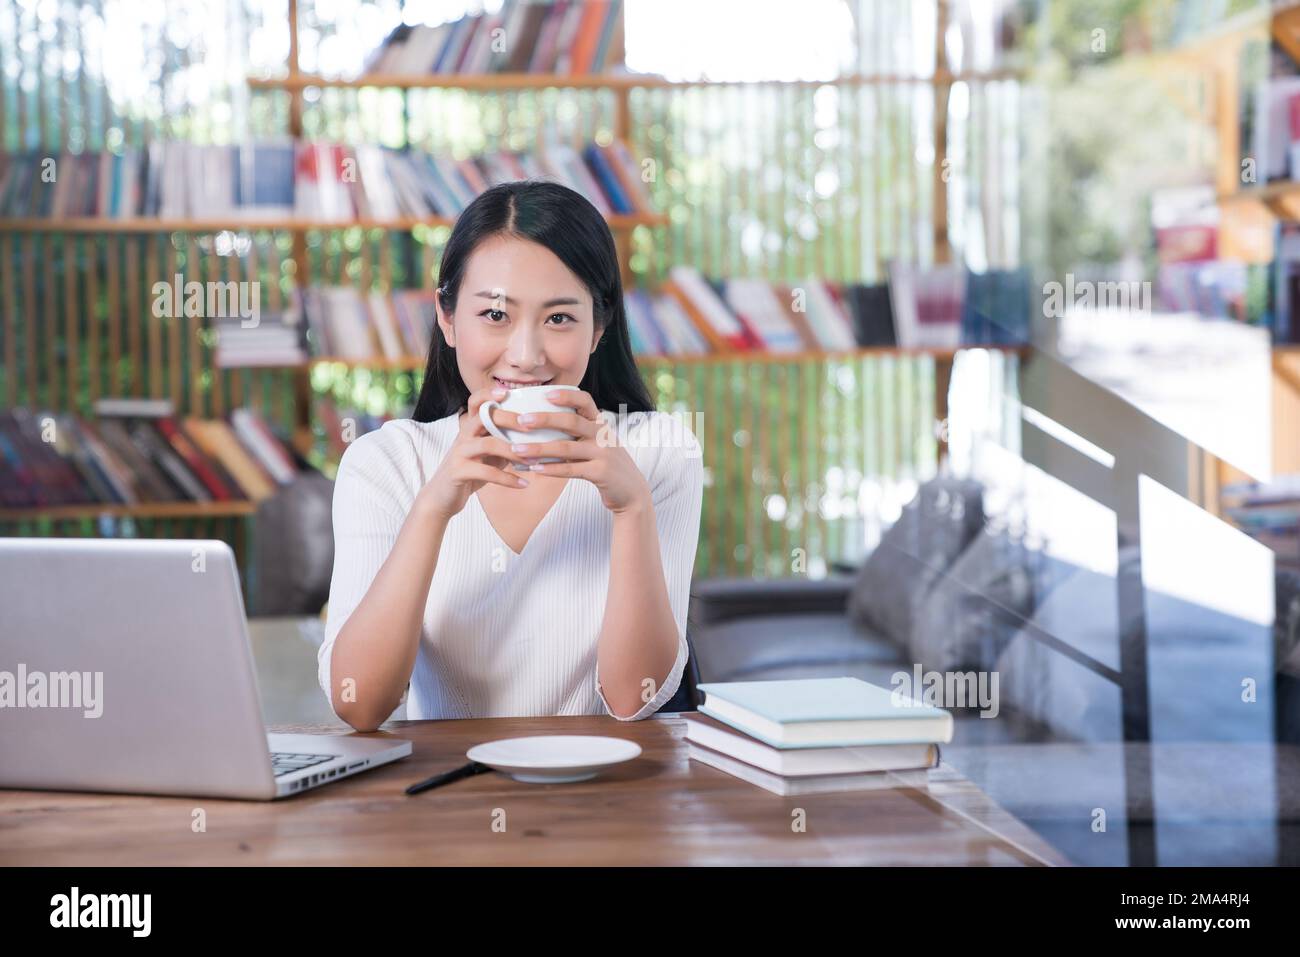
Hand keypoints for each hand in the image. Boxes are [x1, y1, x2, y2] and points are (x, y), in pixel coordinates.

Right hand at [417, 386, 534, 519]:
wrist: (443, 496)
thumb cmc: (471, 471)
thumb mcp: (489, 454)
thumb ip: (505, 442)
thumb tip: (535, 435)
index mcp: (470, 427)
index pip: (475, 402)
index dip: (489, 394)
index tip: (508, 392)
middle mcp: (463, 436)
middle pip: (484, 417)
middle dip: (509, 419)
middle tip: (531, 426)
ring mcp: (459, 453)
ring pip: (487, 444)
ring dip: (513, 451)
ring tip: (532, 460)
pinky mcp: (458, 472)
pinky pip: (486, 472)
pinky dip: (508, 479)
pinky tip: (523, 484)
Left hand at [512, 388, 651, 513]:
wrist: (631, 492)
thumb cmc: (604, 464)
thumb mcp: (596, 443)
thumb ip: (576, 433)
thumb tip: (539, 423)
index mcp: (600, 424)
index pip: (585, 400)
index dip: (567, 395)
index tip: (545, 394)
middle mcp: (603, 435)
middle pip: (571, 421)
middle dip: (544, 420)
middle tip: (520, 421)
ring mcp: (604, 454)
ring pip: (566, 448)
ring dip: (539, 449)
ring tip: (517, 450)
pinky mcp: (601, 473)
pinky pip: (571, 470)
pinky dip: (551, 469)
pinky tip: (534, 469)